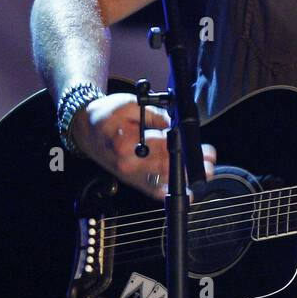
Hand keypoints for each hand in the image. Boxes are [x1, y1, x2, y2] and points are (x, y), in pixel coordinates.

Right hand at [71, 92, 216, 200]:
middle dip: (191, 164)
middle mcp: (128, 163)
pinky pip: (152, 190)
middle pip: (166, 165)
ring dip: (187, 178)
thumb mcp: (128, 104)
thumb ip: (152, 114)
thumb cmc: (107, 117)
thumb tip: (172, 122)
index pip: (161, 146)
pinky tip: (188, 193)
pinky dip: (170, 193)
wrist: (86, 130)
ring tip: (205, 174)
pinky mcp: (132, 180)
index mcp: (125, 142)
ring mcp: (130, 174)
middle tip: (210, 160)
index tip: (198, 146)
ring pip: (162, 181)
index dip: (182, 146)